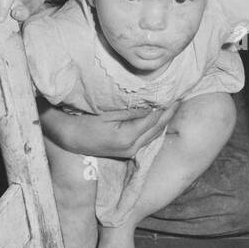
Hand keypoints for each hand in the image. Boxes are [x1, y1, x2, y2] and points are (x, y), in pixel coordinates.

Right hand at [42, 102, 178, 157]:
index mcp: (127, 137)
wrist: (69, 138)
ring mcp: (129, 152)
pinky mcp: (126, 153)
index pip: (153, 119)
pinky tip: (159, 119)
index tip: (173, 94)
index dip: (165, 107)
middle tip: (179, 99)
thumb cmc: (85, 121)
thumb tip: (152, 106)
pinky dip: (154, 128)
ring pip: (153, 135)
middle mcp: (132, 148)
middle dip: (169, 114)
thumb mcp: (108, 113)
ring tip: (172, 107)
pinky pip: (146, 139)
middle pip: (157, 129)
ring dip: (164, 122)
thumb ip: (132, 111)